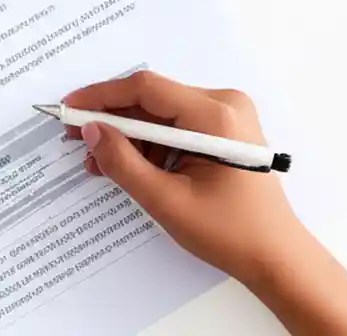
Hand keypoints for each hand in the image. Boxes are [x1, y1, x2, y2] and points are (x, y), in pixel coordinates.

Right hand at [63, 71, 300, 283]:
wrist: (276, 256)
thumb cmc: (230, 233)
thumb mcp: (166, 201)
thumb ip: (123, 162)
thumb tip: (91, 131)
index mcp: (216, 116)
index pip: (147, 89)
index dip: (102, 96)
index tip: (70, 109)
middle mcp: (225, 105)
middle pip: (153, 99)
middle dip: (113, 119)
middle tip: (77, 137)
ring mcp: (227, 116)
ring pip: (162, 114)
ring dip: (129, 135)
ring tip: (99, 161)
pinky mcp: (224, 131)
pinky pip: (177, 125)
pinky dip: (150, 143)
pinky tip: (128, 164)